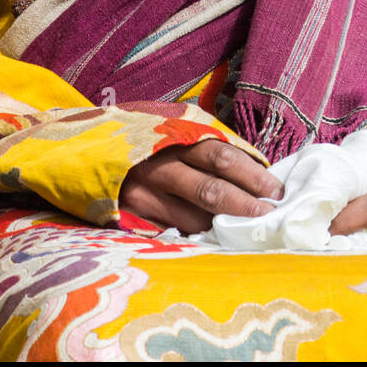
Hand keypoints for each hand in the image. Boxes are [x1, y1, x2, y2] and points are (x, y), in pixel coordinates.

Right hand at [119, 137, 283, 233]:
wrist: (89, 146)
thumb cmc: (147, 136)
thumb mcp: (175, 127)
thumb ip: (209, 143)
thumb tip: (255, 168)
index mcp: (175, 136)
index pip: (222, 157)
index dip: (253, 176)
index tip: (277, 192)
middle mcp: (159, 164)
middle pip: (211, 190)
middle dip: (245, 206)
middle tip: (270, 217)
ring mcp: (143, 193)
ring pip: (194, 218)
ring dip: (224, 227)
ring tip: (248, 231)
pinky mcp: (131, 216)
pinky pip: (173, 232)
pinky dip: (196, 237)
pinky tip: (214, 240)